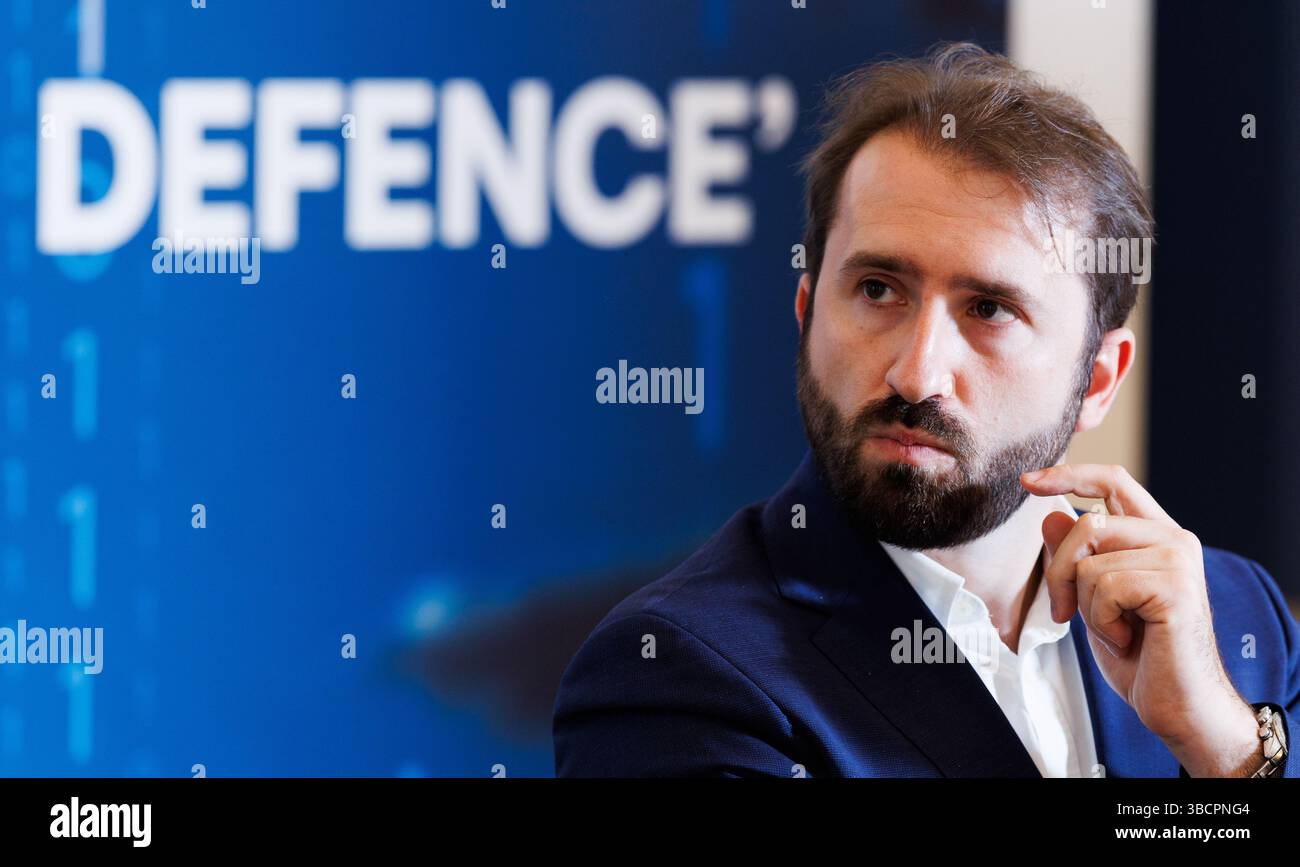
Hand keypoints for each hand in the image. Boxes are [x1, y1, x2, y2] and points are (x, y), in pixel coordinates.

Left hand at [1020, 463, 1259, 776]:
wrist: (1177, 706)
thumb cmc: (1139, 657)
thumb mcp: (1092, 601)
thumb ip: (1077, 558)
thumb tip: (1050, 514)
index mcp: (1156, 536)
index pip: (1113, 482)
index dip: (1068, 475)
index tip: (1028, 481)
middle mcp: (1173, 539)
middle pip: (1088, 523)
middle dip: (1059, 571)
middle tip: (1064, 614)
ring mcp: (1178, 559)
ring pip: (1091, 560)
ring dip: (1085, 606)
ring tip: (1115, 631)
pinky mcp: (1175, 585)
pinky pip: (1104, 586)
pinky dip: (1101, 622)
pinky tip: (1127, 640)